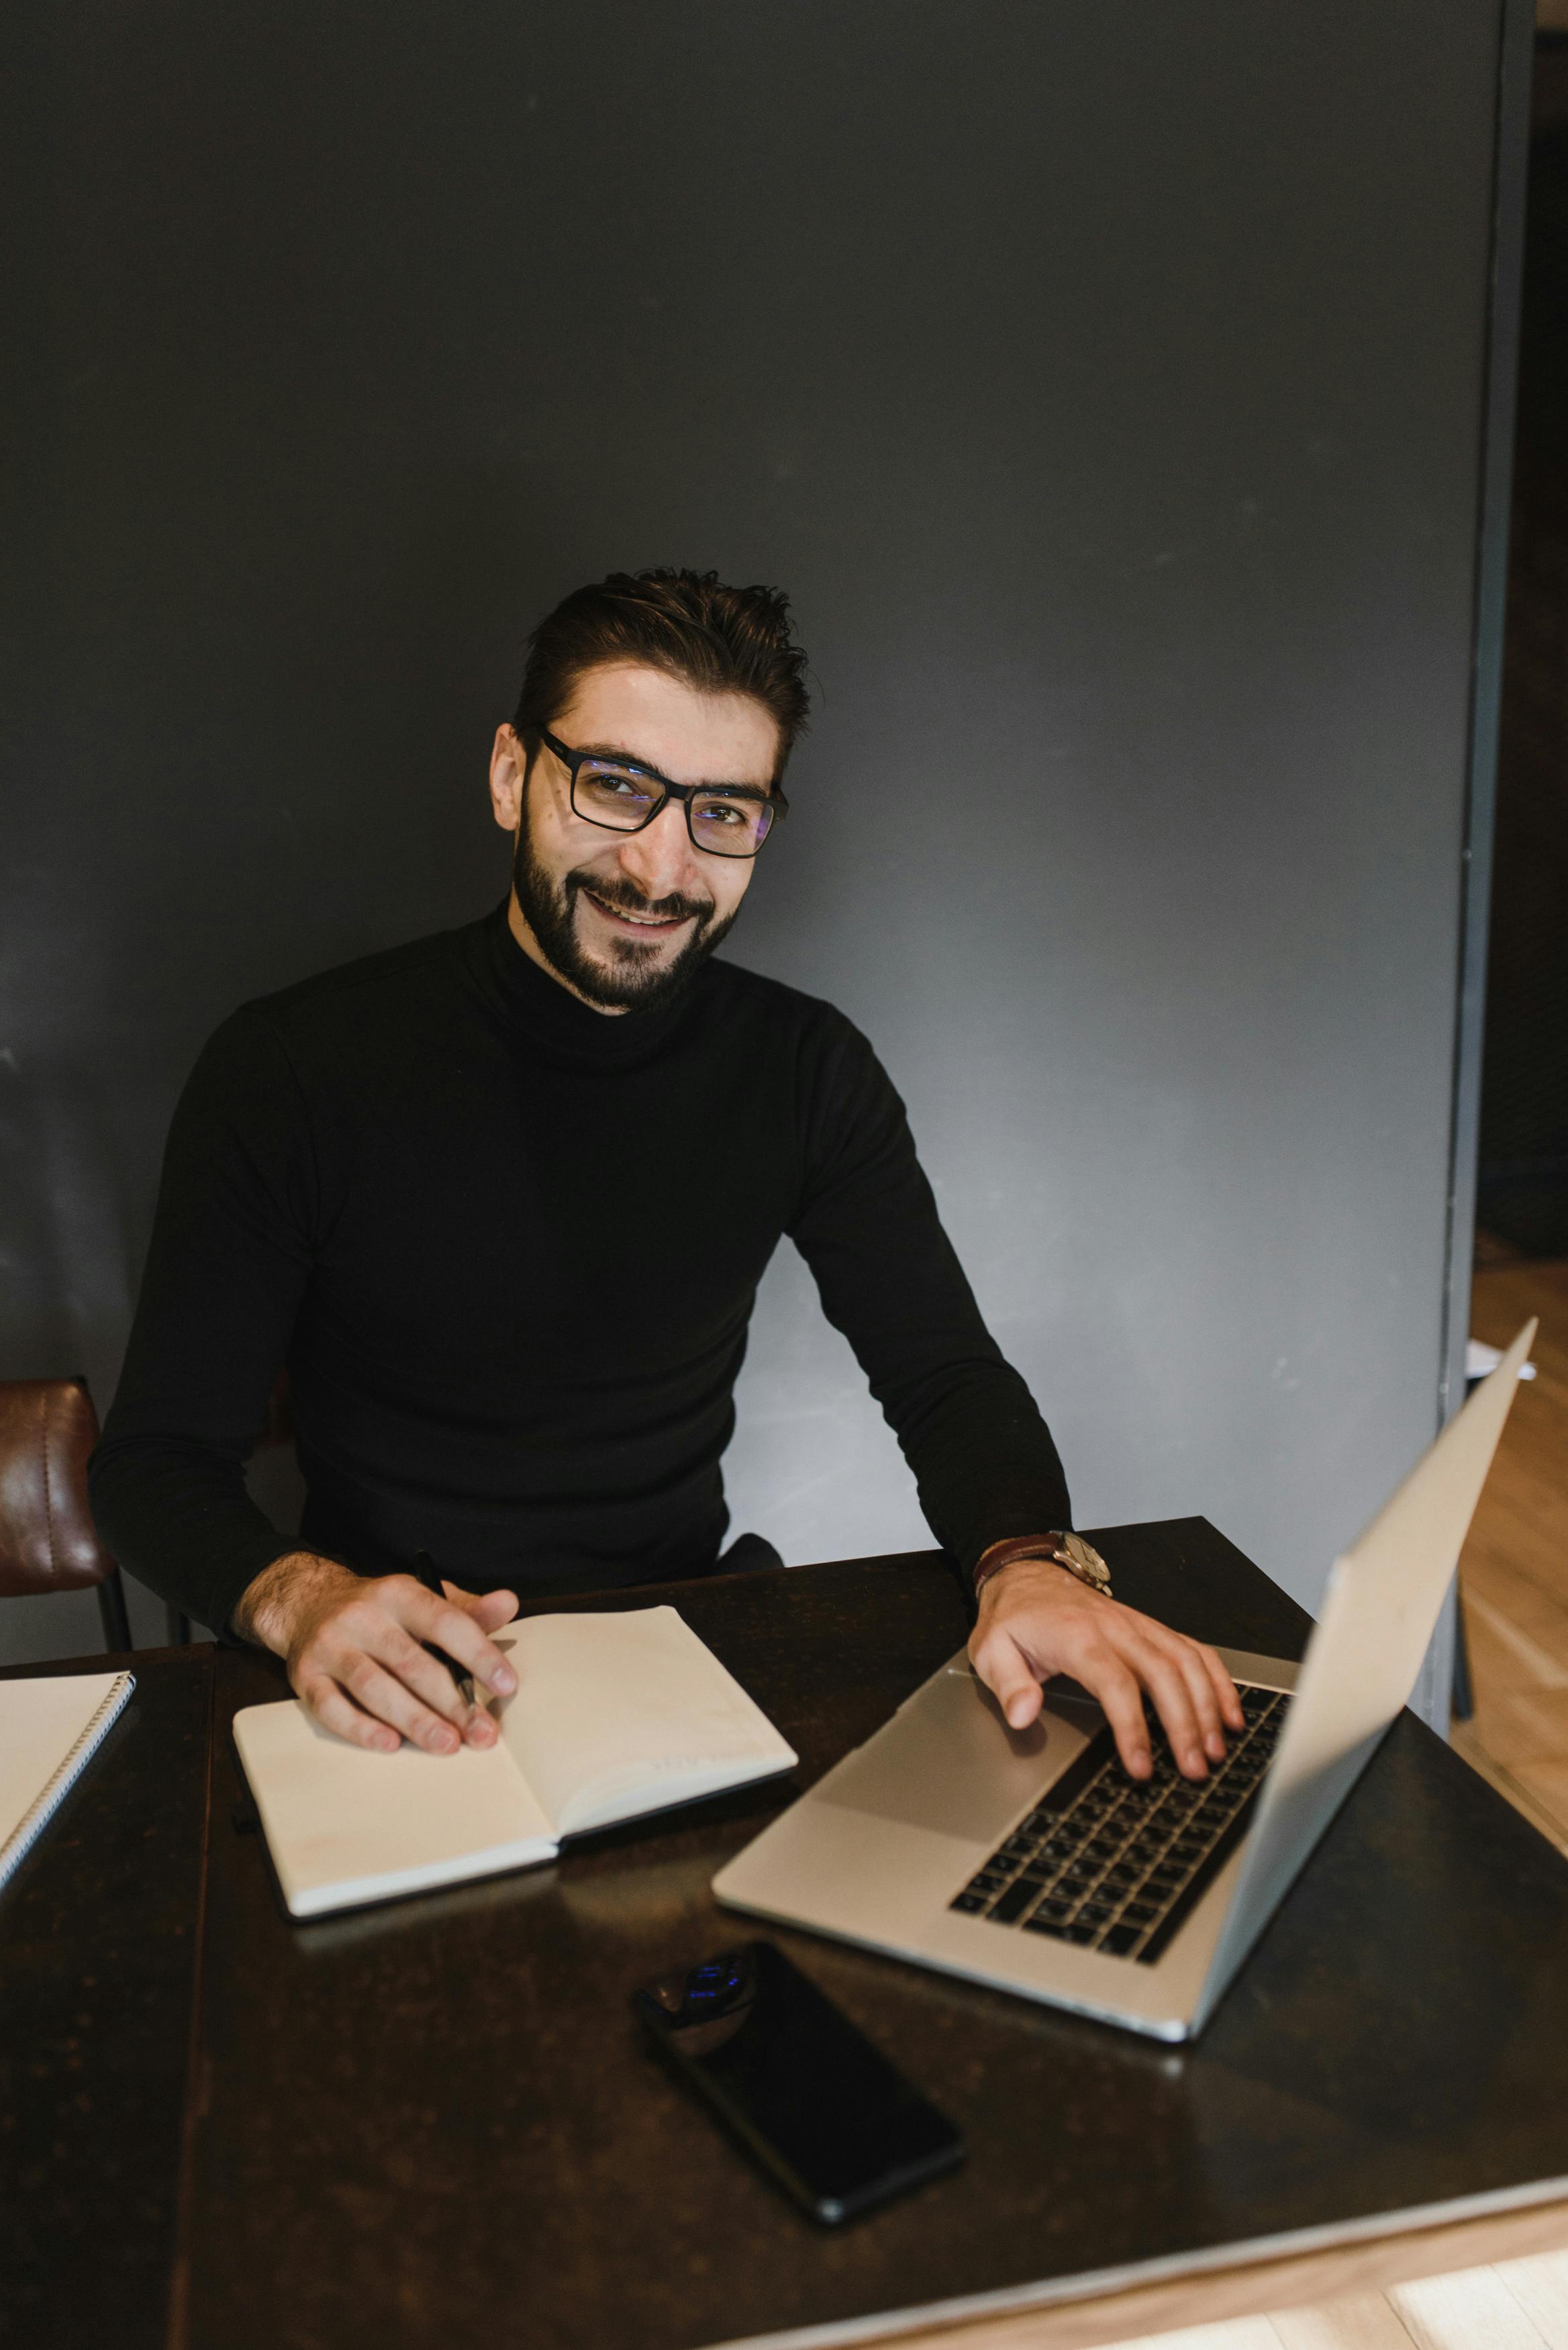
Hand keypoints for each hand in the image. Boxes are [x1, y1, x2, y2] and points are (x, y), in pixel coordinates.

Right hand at [234, 1552, 519, 1754]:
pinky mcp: (305, 1676)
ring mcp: (331, 1646)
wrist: (308, 1604)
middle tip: (482, 1734)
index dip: (477, 1654)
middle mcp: (362, 1616)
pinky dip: (360, 1728)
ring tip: (446, 1744)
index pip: (444, 1622)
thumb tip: (508, 1604)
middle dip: (451, 1702)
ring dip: (413, 1720)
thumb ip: (467, 1610)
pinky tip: (390, 1744)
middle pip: (411, 1663)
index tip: (506, 1685)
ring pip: (374, 1687)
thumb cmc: (382, 1610)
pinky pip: (331, 1708)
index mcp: (399, 1593)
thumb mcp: (424, 1599)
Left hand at [968, 1556, 1243, 1779]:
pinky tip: (1229, 1713)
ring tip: (1216, 1750)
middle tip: (1194, 1769)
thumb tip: (1022, 1715)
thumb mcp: (991, 1650)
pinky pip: (1195, 1650)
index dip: (1133, 1727)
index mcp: (1077, 1637)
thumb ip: (1009, 1685)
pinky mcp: (1152, 1629)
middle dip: (1185, 1725)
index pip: (1116, 1683)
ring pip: (1187, 1662)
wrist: (1027, 1576)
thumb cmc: (1014, 1618)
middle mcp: (1117, 1628)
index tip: (1141, 1766)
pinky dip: (1217, 1681)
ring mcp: (1139, 1626)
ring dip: (1207, 1707)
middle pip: (1164, 1675)